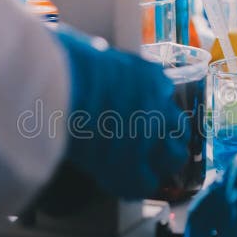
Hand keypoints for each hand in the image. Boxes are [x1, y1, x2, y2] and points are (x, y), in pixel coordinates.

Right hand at [55, 27, 188, 197]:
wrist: (57, 89)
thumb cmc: (66, 63)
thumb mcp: (93, 51)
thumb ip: (103, 63)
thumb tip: (89, 61)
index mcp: (149, 76)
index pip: (163, 92)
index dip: (152, 103)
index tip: (139, 108)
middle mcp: (158, 107)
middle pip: (179, 126)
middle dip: (167, 135)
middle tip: (151, 142)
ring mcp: (149, 138)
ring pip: (174, 157)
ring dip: (161, 162)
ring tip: (146, 166)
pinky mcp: (131, 166)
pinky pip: (145, 184)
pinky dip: (135, 185)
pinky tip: (124, 182)